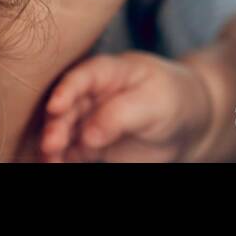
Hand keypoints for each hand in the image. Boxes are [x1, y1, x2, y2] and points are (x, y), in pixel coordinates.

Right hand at [40, 51, 213, 161]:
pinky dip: (60, 159)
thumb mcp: (156, 102)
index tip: (56, 106)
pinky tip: (55, 164)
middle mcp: (92, 95)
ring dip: (52, 146)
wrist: (185, 125)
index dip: (67, 89)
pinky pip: (69, 153)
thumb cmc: (173, 101)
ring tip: (50, 160)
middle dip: (56, 124)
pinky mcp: (88, 145)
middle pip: (66, 106)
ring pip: (62, 131)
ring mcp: (88, 120)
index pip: (84, 75)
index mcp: (110, 72)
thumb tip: (88, 135)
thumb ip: (122, 113)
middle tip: (52, 143)